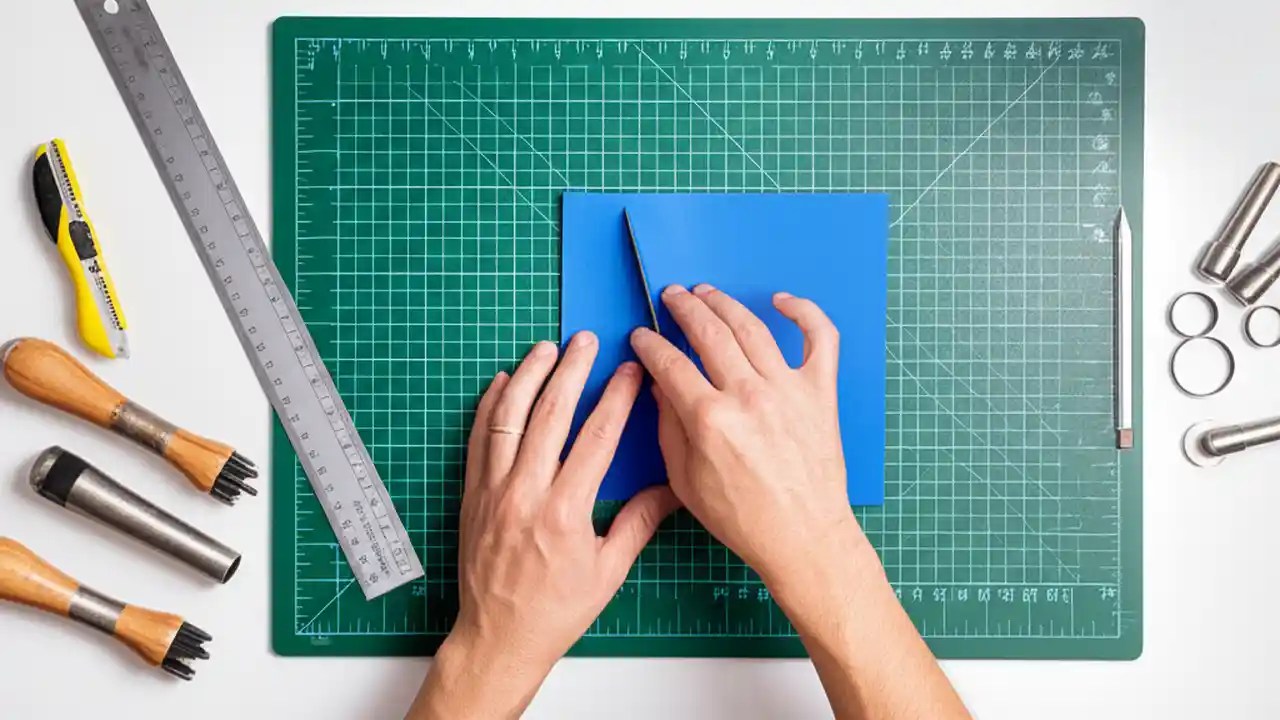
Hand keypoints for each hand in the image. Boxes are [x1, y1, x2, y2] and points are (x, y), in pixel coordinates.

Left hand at [410, 334, 678, 718]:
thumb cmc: (556, 612)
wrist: (498, 638)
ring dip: (528, 377)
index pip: (597, 437)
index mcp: (566, 512)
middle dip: (571, 370)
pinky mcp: (472, 494)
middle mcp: (526, 494)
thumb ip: (638, 522)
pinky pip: (479, 439)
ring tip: (544, 348)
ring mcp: (493, 491)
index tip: (630, 370)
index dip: (617, 397)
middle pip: (551, 414)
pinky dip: (490, 406)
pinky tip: (503, 382)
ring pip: (509, 417)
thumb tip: (672, 487)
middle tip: (584, 341)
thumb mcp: (609, 571)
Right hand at [629, 284, 867, 586]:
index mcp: (709, 419)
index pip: (670, 363)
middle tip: (671, 296)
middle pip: (709, 333)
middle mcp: (749, 395)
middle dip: (684, 308)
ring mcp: (788, 389)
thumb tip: (660, 386)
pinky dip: (804, 312)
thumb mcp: (685, 480)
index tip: (642, 337)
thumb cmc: (741, 517)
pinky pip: (819, 338)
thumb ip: (668, 427)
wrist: (803, 536)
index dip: (650, 344)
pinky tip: (782, 300)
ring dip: (724, 303)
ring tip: (706, 292)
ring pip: (752, 327)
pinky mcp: (820, 392)